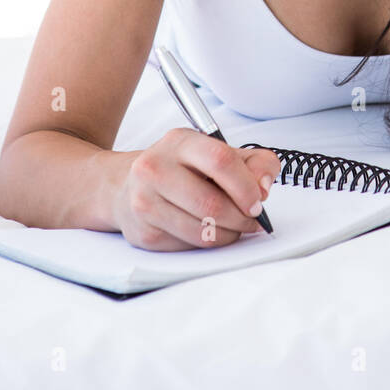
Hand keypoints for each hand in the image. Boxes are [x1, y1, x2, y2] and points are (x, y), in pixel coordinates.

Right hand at [115, 129, 280, 250]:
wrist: (125, 185)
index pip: (221, 161)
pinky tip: (207, 231)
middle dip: (241, 219)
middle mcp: (156, 167)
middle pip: (211, 204)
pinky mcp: (143, 233)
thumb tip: (263, 187)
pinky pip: (188, 247)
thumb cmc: (180, 168)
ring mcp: (145, 201)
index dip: (246, 187)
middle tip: (251, 221)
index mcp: (180, 141)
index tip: (258, 202)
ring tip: (233, 227)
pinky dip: (207, 244)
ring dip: (227, 235)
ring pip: (202, 232)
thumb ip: (254, 163)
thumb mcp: (217, 152)